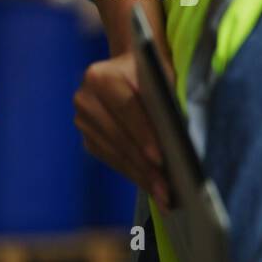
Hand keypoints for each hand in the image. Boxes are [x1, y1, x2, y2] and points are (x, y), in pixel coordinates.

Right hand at [74, 51, 170, 211]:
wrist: (130, 66)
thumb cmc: (155, 73)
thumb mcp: (164, 78)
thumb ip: (166, 102)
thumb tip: (179, 141)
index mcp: (101, 76)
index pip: (126, 109)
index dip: (143, 135)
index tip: (159, 159)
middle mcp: (85, 97)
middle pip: (119, 137)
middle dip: (144, 165)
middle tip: (166, 189)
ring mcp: (82, 119)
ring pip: (114, 153)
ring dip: (140, 176)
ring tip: (163, 195)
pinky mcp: (87, 136)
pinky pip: (110, 159)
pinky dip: (132, 173)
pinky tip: (150, 186)